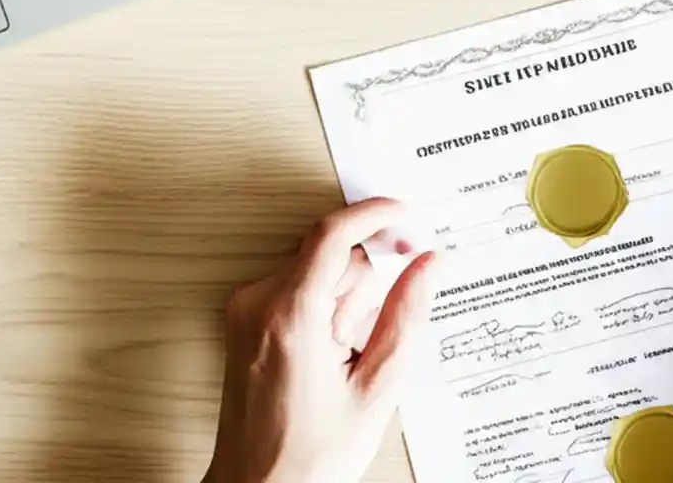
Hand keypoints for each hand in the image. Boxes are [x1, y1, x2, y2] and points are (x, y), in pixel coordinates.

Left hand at [205, 198, 437, 482]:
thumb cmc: (310, 457)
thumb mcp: (377, 388)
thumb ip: (407, 316)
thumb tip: (429, 265)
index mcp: (290, 315)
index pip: (334, 232)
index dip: (378, 215)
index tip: (408, 216)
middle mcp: (258, 303)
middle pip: (330, 255)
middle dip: (363, 285)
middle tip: (368, 338)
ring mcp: (245, 311)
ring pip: (316, 271)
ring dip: (342, 301)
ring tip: (343, 358)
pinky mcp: (244, 320)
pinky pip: (296, 290)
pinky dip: (321, 310)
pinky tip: (327, 355)